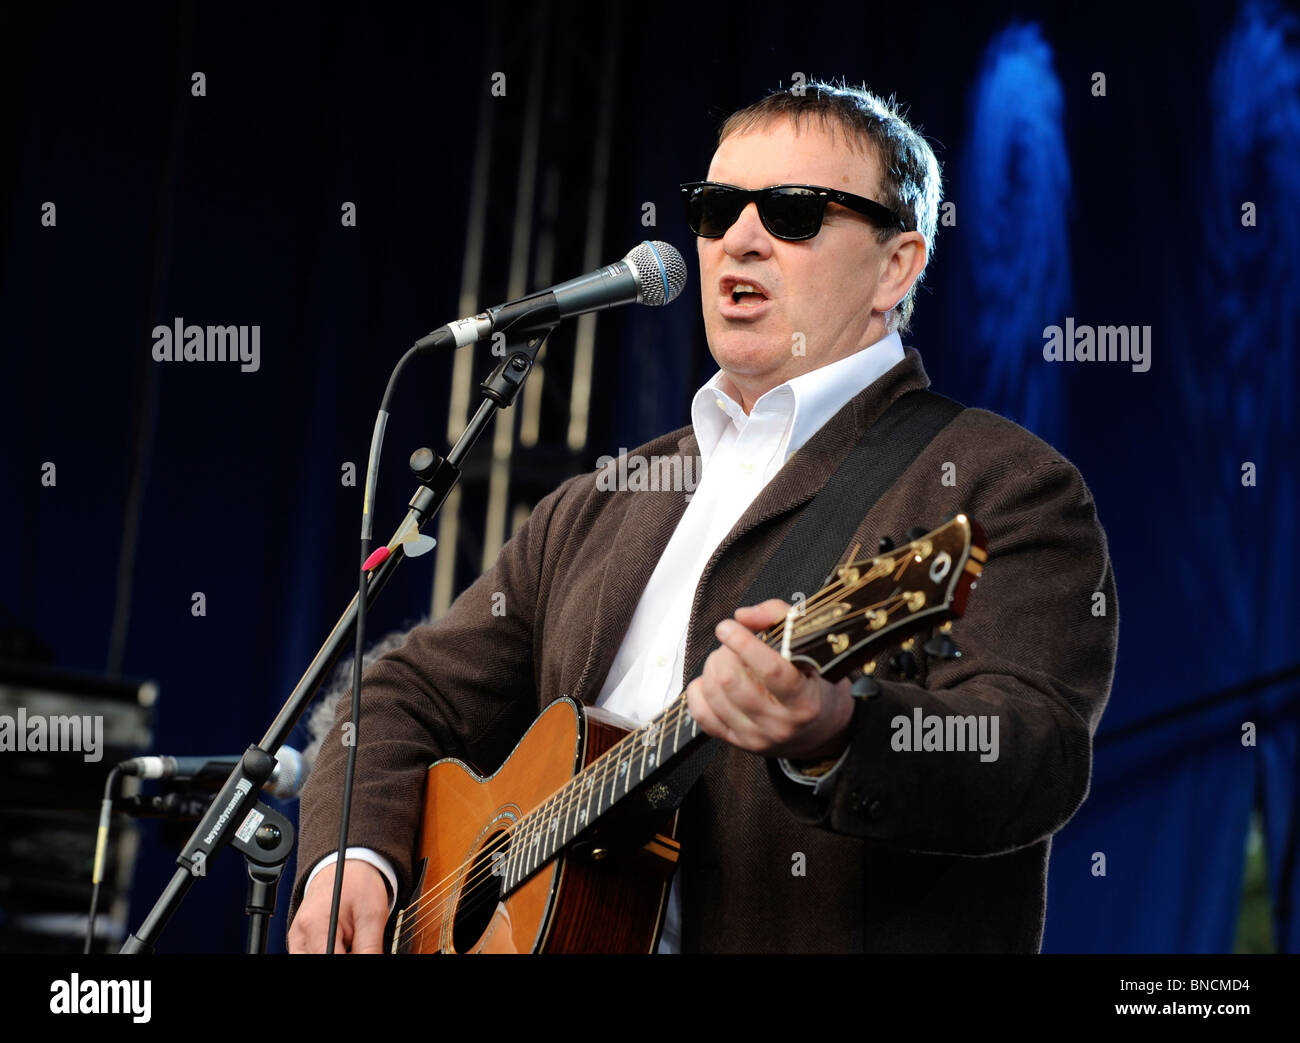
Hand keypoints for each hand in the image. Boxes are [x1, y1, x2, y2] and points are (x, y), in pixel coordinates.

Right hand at [288, 859, 388, 953]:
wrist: (347, 867)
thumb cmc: (358, 884)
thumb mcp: (372, 914)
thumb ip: (369, 947)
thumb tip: (372, 965)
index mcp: (315, 925)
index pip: (329, 960)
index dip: (352, 960)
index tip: (363, 950)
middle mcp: (299, 936)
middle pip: (321, 962)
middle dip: (345, 956)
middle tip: (358, 942)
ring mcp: (297, 941)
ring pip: (316, 960)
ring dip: (338, 954)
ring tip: (351, 939)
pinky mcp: (299, 944)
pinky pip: (313, 956)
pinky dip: (331, 952)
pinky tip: (343, 943)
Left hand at [685, 598, 854, 760]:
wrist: (822, 731)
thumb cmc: (817, 685)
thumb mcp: (812, 647)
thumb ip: (781, 618)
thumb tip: (743, 616)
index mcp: (804, 701)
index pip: (770, 670)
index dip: (743, 643)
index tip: (728, 626)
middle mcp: (780, 724)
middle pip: (731, 681)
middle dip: (725, 653)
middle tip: (733, 645)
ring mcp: (756, 737)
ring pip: (713, 694)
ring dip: (712, 667)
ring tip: (726, 660)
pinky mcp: (736, 742)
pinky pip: (701, 714)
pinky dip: (699, 691)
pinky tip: (711, 680)